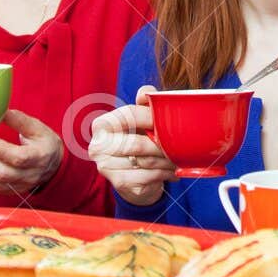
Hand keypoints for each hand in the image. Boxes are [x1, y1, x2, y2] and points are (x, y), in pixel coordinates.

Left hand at [0, 110, 64, 195]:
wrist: (54, 164)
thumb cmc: (44, 143)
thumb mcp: (37, 128)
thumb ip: (19, 120)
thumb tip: (0, 112)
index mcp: (39, 156)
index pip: (19, 158)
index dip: (0, 150)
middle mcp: (31, 175)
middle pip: (3, 174)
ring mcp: (21, 185)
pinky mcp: (12, 191)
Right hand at [88, 86, 175, 205]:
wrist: (134, 174)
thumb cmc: (138, 138)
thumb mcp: (141, 118)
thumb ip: (144, 102)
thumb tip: (147, 93)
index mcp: (101, 125)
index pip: (129, 115)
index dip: (152, 117)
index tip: (169, 121)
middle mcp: (98, 146)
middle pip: (137, 143)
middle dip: (162, 145)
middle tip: (179, 145)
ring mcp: (106, 167)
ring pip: (146, 161)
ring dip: (167, 160)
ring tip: (178, 157)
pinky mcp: (119, 183)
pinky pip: (149, 176)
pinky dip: (165, 173)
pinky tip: (172, 171)